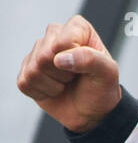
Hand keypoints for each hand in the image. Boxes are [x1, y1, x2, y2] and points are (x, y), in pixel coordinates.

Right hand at [17, 15, 119, 132]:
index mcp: (77, 28)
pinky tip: (53, 90)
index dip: (73, 58)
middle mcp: (54, 35)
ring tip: (66, 84)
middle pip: (44, 55)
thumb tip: (59, 58)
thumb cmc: (101, 89)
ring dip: (53, 85)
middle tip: (75, 77)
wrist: (92, 113)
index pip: (63, 39)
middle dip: (62, 74)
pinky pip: (25, 82)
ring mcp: (38, 52)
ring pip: (34, 70)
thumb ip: (90, 59)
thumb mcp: (108, 74)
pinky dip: (42, 93)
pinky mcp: (27, 71)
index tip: (86, 67)